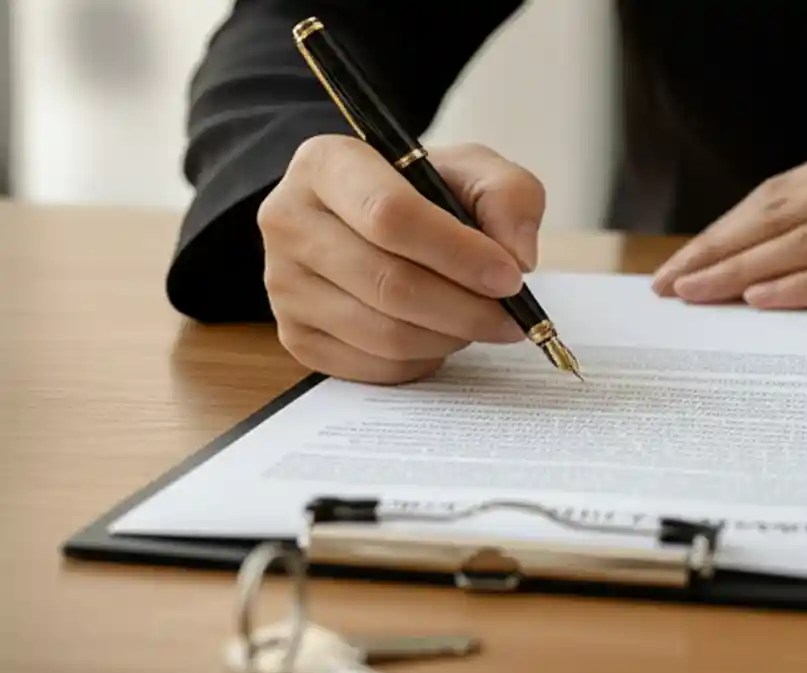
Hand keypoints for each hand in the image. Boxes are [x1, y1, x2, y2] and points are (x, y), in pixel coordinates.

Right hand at [258, 137, 544, 383]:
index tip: (509, 277)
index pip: (389, 216)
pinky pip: (373, 367)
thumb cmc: (425, 193)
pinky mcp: (295, 336)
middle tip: (512, 317)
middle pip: (388, 283)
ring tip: (480, 321)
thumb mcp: (475, 171)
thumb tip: (516, 258)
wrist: (378, 222)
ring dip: (449, 337)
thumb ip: (509, 196)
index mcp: (326, 164)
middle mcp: (289, 221)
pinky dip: (423, 360)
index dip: (458, 253)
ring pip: (383, 333)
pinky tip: (441, 335)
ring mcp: (283, 285)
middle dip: (465, 308)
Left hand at [652, 128, 806, 307]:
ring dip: (742, 269)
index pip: (783, 191)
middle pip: (780, 213)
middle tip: (670, 280)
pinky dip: (803, 288)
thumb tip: (801, 246)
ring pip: (806, 242)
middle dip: (717, 247)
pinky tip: (762, 300)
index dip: (729, 225)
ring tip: (696, 292)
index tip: (690, 253)